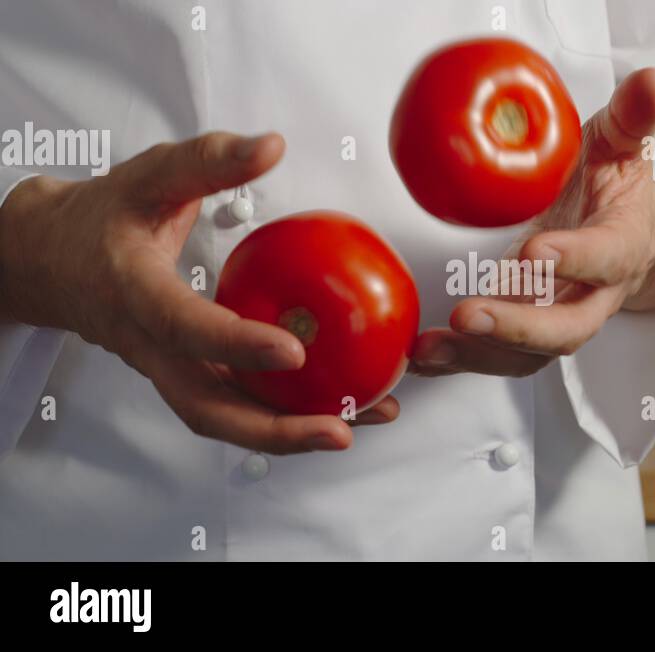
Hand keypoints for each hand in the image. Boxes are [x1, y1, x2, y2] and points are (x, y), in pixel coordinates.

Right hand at [0, 132, 397, 453]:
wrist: (46, 263)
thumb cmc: (97, 220)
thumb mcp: (147, 176)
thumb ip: (206, 160)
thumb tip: (271, 146)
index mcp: (135, 296)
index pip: (185, 327)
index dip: (237, 345)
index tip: (293, 352)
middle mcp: (151, 347)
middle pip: (207, 408)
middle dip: (274, 430)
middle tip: (340, 430)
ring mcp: (167, 369)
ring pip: (224, 418)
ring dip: (289, 433)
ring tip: (359, 422)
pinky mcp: (185, 374)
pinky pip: (233, 404)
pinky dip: (282, 414)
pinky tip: (335, 404)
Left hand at [411, 68, 654, 376]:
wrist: (625, 235)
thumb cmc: (614, 186)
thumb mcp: (623, 145)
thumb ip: (633, 117)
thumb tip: (652, 79)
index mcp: (622, 245)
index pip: (607, 257)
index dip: (575, 260)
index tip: (534, 252)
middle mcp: (595, 295)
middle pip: (567, 328)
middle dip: (519, 327)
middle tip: (469, 315)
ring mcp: (560, 318)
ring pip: (529, 355)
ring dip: (478, 355)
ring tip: (431, 347)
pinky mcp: (528, 332)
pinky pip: (498, 357)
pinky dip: (459, 361)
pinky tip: (419, 355)